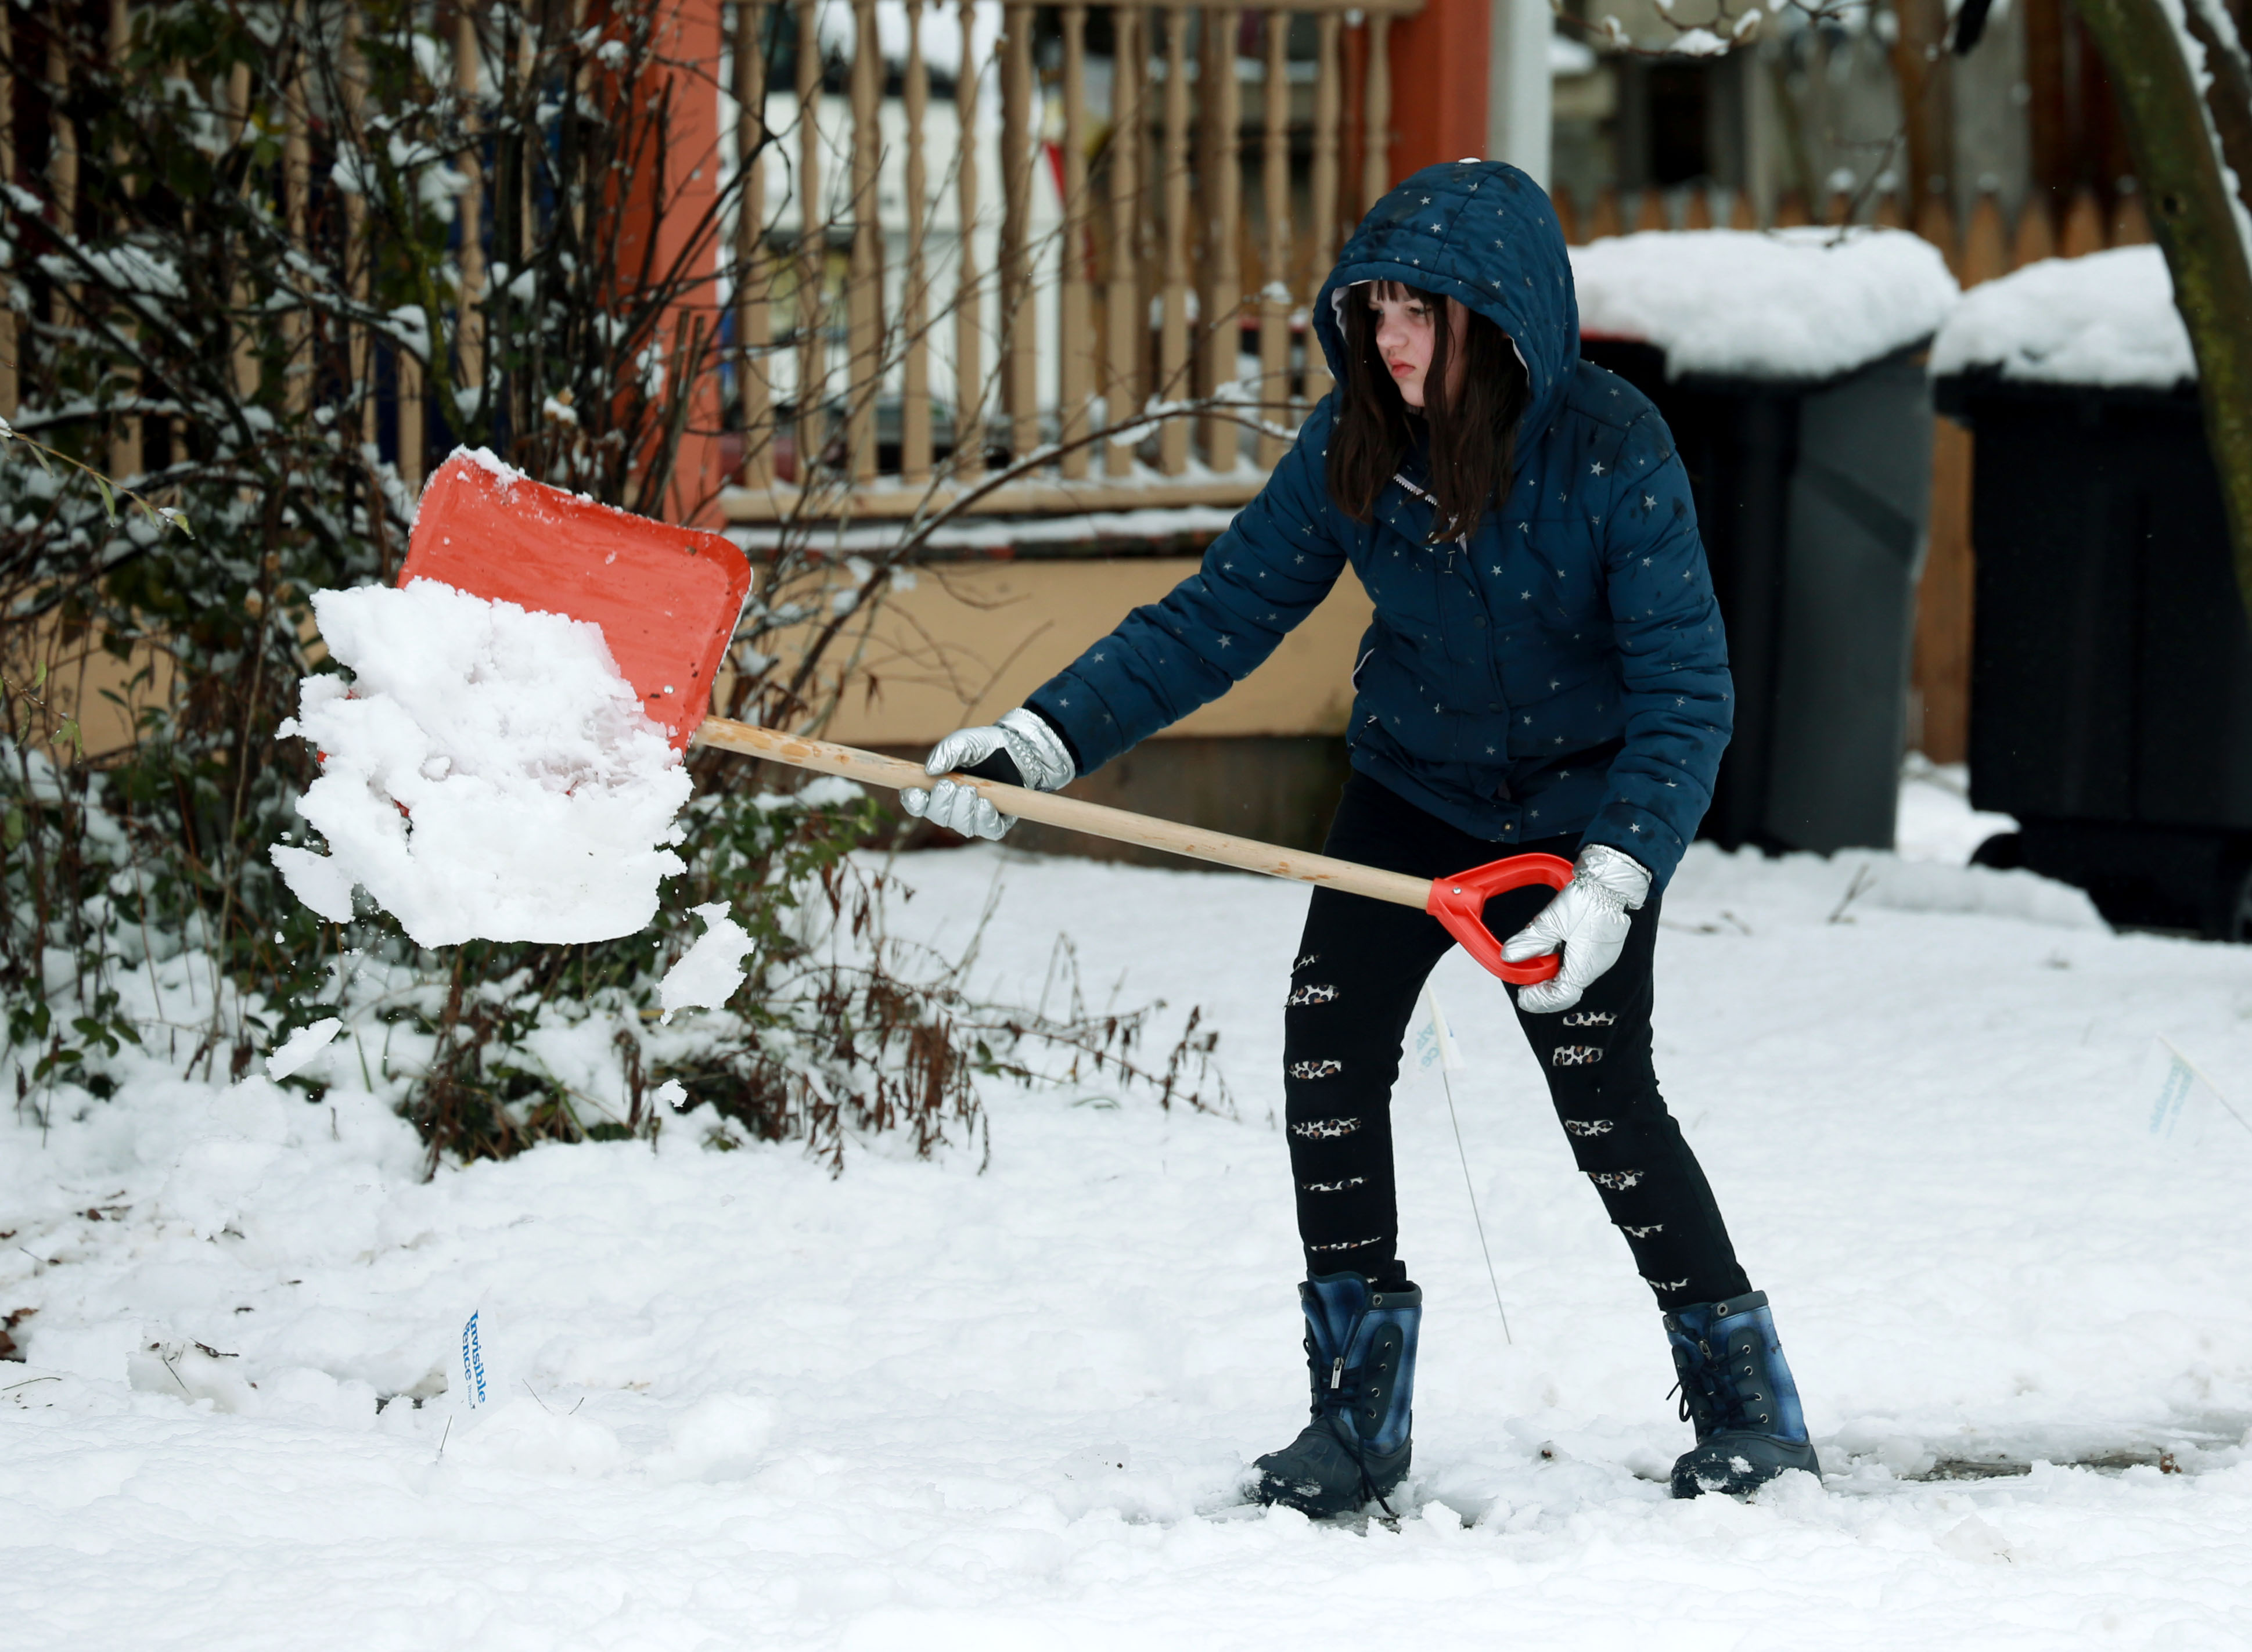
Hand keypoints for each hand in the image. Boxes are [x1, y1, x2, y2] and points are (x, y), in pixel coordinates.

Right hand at [899, 708, 1075, 840]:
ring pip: (962, 826)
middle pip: (938, 817)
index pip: (917, 803)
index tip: (916, 793)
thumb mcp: (965, 741)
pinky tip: (986, 804)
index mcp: (938, 788)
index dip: (913, 802)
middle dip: (942, 804)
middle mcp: (954, 807)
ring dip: (963, 810)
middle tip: (951, 786)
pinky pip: (988, 830)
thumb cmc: (986, 746)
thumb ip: (947, 751)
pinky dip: (984, 819)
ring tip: (971, 790)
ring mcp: (975, 816)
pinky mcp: (997, 821)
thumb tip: (930, 769)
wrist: (1019, 749)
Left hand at [1500, 844, 1650, 1012]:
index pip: (1561, 996)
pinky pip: (1580, 963)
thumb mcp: (1552, 920)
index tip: (1523, 995)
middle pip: (1567, 988)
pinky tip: (1552, 950)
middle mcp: (1595, 966)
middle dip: (1544, 987)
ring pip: (1573, 975)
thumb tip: (1509, 956)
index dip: (1540, 999)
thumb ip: (1530, 941)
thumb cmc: (1587, 901)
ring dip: (1553, 974)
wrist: (1612, 883)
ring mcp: (1600, 957)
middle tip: (1526, 980)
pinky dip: (1563, 962)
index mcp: (1584, 966)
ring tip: (1536, 962)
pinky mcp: (1600, 947)